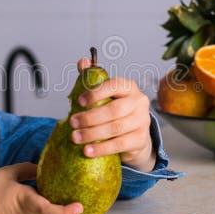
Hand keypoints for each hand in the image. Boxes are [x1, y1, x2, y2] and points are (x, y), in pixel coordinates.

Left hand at [68, 57, 155, 171]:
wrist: (135, 136)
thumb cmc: (116, 111)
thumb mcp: (106, 95)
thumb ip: (93, 78)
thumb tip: (82, 61)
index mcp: (129, 87)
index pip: (115, 85)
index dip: (96, 92)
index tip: (79, 101)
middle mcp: (139, 102)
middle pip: (114, 110)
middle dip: (90, 117)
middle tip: (72, 122)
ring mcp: (142, 121)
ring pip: (115, 128)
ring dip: (92, 134)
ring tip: (76, 137)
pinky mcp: (140, 139)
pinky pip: (119, 144)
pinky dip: (102, 148)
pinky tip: (88, 151)